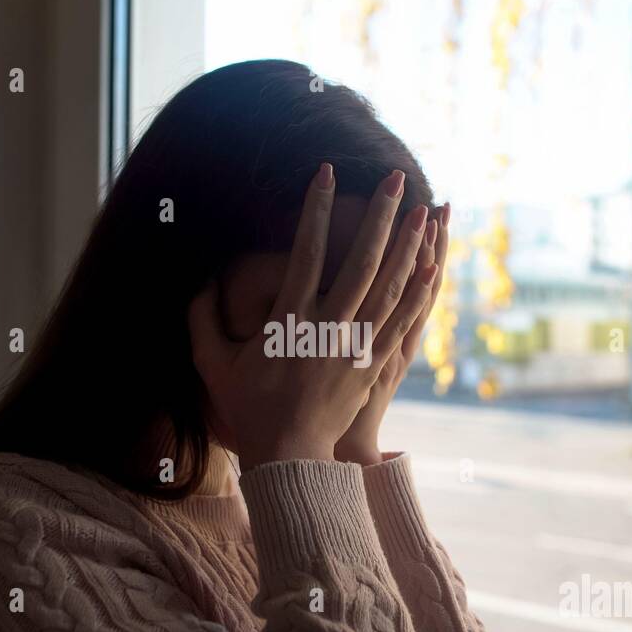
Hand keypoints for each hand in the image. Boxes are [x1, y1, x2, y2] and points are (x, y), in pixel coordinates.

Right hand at [189, 164, 436, 470]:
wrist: (288, 457)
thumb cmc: (248, 408)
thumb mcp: (212, 363)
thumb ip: (201, 318)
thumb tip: (202, 279)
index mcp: (288, 322)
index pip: (305, 253)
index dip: (316, 210)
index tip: (325, 174)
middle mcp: (327, 329)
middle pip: (360, 263)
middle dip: (378, 217)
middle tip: (395, 179)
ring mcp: (354, 348)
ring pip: (387, 289)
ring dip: (406, 247)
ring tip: (423, 211)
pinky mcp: (372, 367)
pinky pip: (399, 325)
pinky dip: (415, 295)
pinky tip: (430, 268)